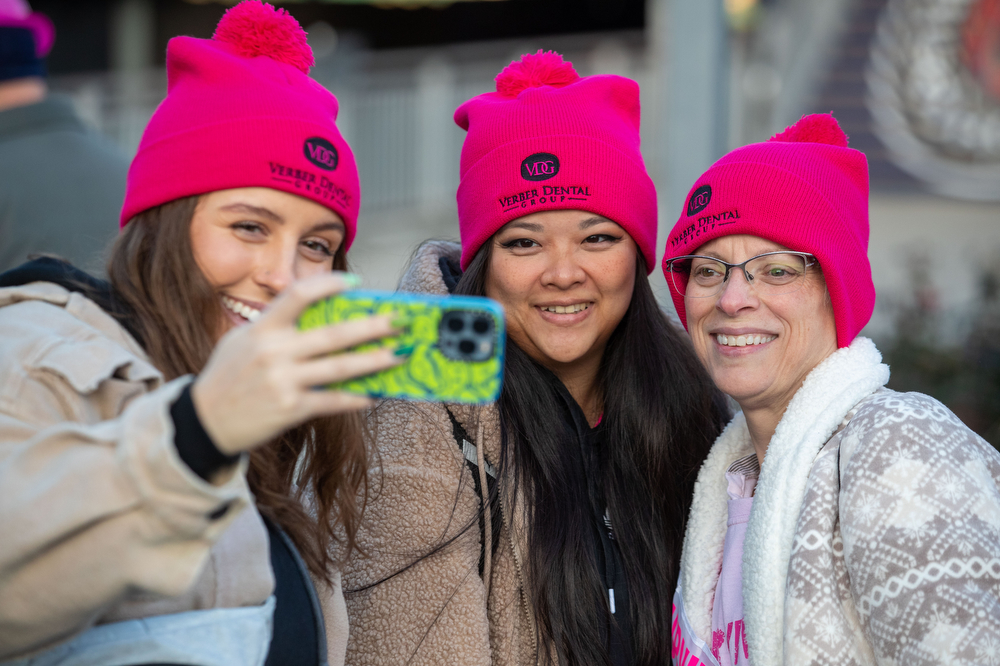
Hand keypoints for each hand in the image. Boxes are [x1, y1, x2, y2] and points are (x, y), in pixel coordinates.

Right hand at [191, 273, 401, 454]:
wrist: (204, 421)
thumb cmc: (228, 375)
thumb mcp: (242, 340)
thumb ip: (276, 325)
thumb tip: (321, 314)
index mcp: (263, 328)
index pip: (299, 295)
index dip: (329, 285)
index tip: (355, 282)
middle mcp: (274, 352)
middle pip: (333, 334)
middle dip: (372, 326)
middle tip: (400, 320)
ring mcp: (283, 381)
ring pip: (340, 368)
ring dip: (375, 361)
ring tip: (399, 355)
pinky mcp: (290, 408)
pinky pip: (331, 401)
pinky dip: (355, 398)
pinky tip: (374, 394)